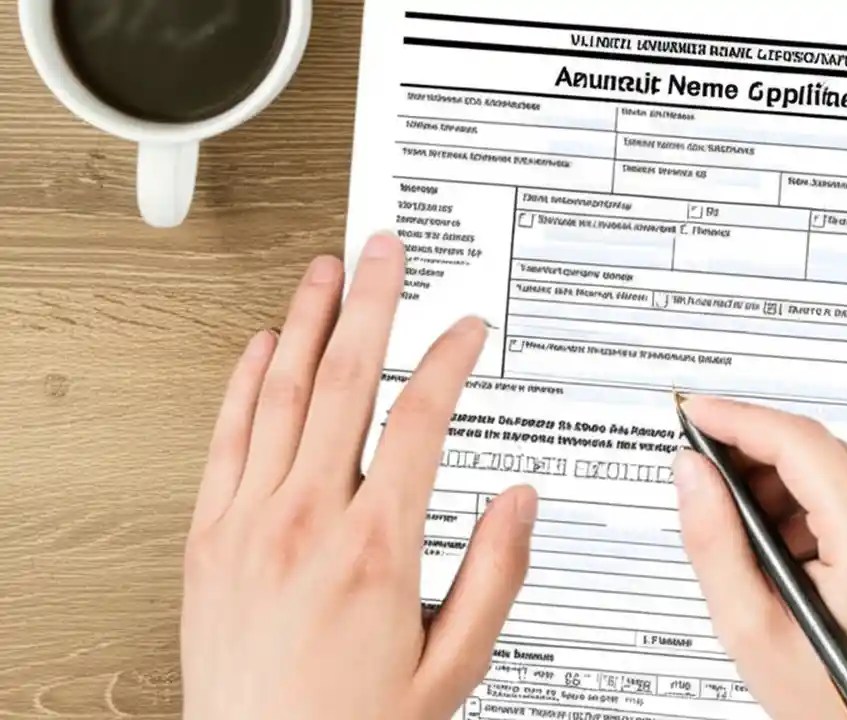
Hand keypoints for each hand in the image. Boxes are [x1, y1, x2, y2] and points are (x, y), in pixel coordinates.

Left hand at [182, 233, 536, 719]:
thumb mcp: (452, 666)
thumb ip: (494, 576)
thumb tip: (519, 502)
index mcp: (376, 548)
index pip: (419, 421)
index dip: (448, 360)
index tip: (464, 329)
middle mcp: (307, 521)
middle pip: (346, 382)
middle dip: (371, 303)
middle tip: (383, 251)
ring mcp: (249, 523)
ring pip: (281, 394)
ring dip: (305, 323)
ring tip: (324, 273)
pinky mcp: (209, 536)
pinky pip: (225, 437)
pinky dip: (244, 382)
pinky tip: (260, 347)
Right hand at [672, 397, 846, 719]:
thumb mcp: (754, 630)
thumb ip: (713, 541)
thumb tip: (692, 472)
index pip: (799, 443)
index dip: (738, 420)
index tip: (696, 415)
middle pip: (820, 449)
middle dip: (756, 461)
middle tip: (711, 490)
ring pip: (839, 465)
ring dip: (787, 486)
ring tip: (756, 543)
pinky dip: (819, 504)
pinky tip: (795, 552)